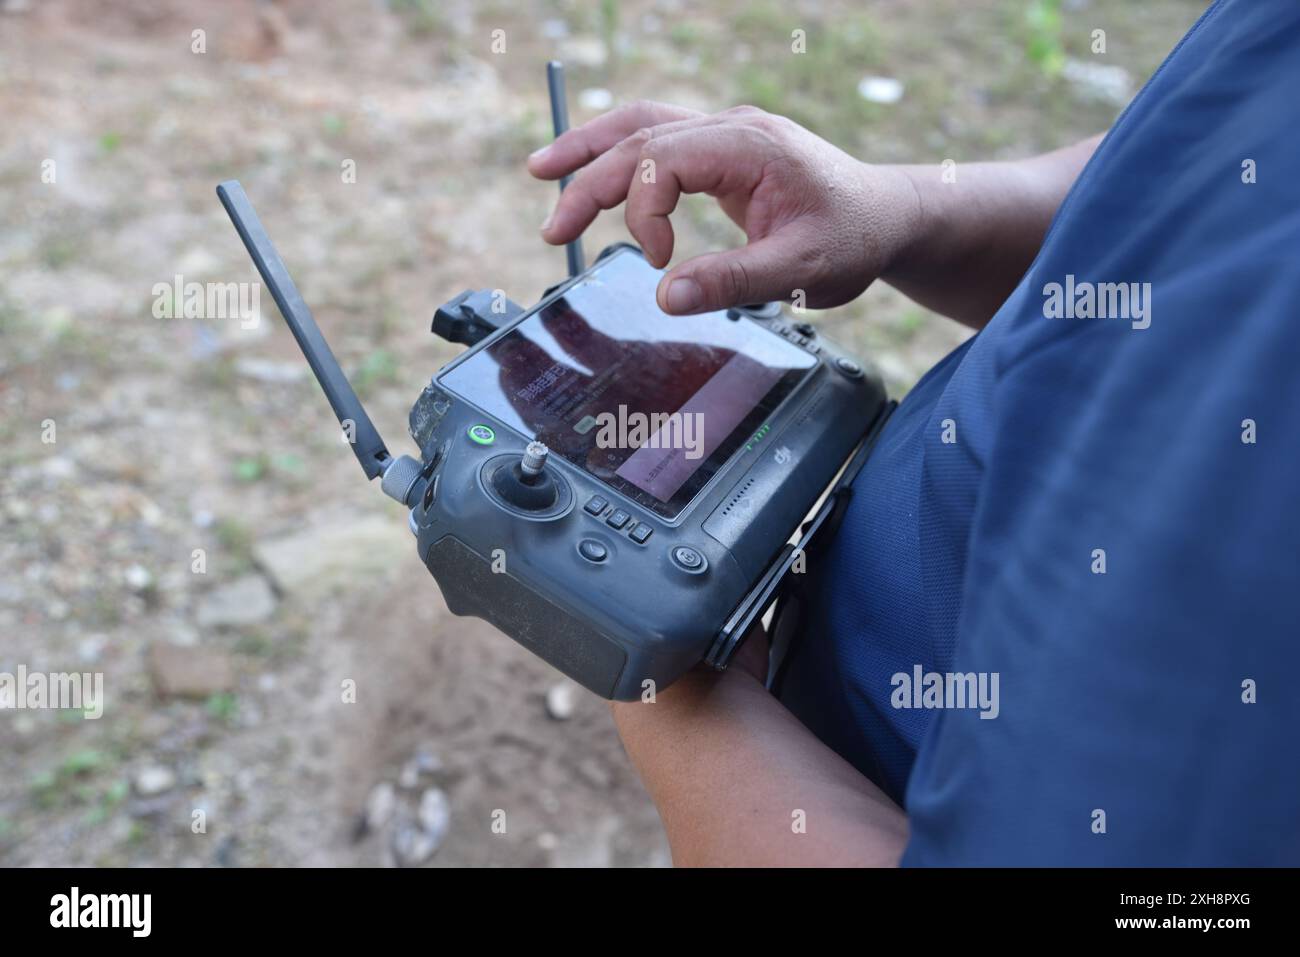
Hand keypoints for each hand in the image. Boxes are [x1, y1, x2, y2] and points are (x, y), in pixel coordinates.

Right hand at [528, 102, 921, 314]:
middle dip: (588, 182)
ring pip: (641, 124)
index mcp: (750, 144)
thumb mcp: (802, 270)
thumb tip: (667, 297)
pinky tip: (589, 172)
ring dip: (590, 151)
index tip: (658, 260)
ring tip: (541, 173)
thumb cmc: (853, 238)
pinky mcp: (721, 151)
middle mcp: (731, 127)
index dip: (645, 211)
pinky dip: (618, 154)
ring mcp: (725, 133)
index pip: (665, 158)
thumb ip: (733, 282)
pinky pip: (658, 139)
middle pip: (640, 136)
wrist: (887, 216)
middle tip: (552, 232)